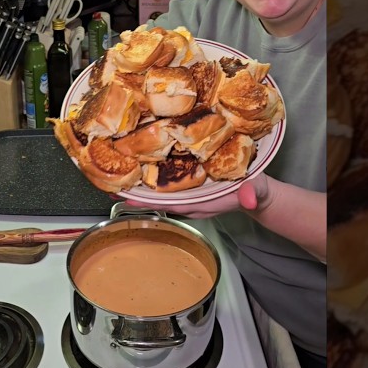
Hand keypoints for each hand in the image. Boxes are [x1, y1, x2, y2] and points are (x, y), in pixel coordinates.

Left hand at [124, 175, 271, 218]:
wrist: (256, 193)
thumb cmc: (255, 191)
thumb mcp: (256, 191)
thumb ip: (252, 194)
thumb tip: (249, 199)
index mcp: (202, 202)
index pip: (170, 203)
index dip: (149, 200)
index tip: (128, 196)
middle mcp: (191, 199)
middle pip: (159, 198)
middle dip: (136, 193)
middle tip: (111, 184)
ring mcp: (190, 193)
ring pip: (161, 191)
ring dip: (141, 184)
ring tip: (118, 172)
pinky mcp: (191, 183)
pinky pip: (169, 181)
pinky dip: (154, 174)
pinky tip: (140, 163)